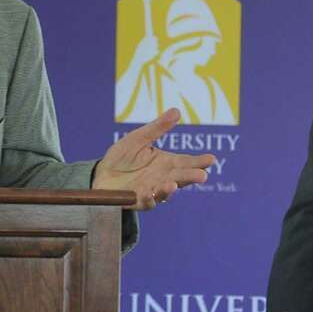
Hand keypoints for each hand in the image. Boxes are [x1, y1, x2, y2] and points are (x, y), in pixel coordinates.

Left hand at [92, 108, 213, 209]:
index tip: (211, 159)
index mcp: (166, 163)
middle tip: (202, 175)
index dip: (199, 162)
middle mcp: (162, 178)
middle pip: (180, 178)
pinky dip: (149, 197)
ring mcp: (150, 190)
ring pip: (164, 192)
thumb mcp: (139, 138)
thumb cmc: (123, 156)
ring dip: (169, 189)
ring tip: (174, 184)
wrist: (102, 173)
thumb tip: (177, 110)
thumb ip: (158, 128)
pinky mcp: (136, 200)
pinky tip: (151, 191)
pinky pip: (145, 201)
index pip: (186, 162)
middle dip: (191, 177)